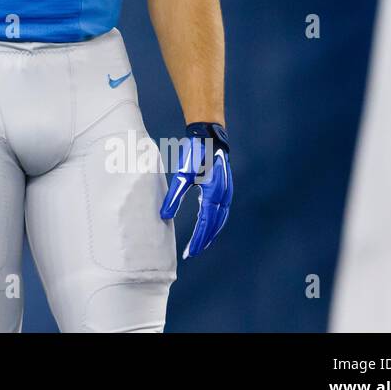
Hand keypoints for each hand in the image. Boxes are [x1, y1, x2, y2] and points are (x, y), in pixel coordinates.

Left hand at [160, 122, 231, 258]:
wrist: (209, 137)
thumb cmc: (195, 155)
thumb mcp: (182, 175)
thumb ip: (174, 196)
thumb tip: (164, 216)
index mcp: (213, 194)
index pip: (205, 223)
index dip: (198, 239)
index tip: (189, 252)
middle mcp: (223, 196)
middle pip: (214, 225)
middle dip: (203, 240)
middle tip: (191, 252)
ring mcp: (226, 192)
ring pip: (220, 219)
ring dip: (210, 233)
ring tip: (199, 244)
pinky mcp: (224, 188)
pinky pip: (221, 211)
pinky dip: (214, 222)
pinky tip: (206, 225)